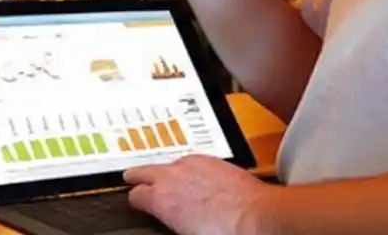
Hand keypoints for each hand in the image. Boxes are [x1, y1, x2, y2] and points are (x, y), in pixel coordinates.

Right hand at [124, 155, 274, 234]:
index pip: (135, 195)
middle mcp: (171, 177)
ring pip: (168, 164)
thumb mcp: (185, 232)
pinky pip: (191, 160)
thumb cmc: (224, 232)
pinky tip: (193, 174)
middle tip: (132, 177)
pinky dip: (188, 167)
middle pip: (143, 171)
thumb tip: (174, 221)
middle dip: (138, 176)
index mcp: (160, 200)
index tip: (137, 200)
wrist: (255, 217)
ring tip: (164, 177)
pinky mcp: (210, 160)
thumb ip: (172, 221)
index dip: (135, 199)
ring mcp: (191, 165)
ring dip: (164, 171)